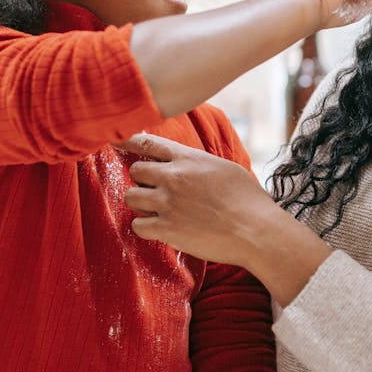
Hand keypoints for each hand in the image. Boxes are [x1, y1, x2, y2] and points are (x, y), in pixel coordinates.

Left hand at [120, 134, 275, 268]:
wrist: (255, 230)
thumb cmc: (249, 201)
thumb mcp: (226, 169)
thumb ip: (201, 164)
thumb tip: (190, 165)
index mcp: (189, 159)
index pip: (147, 142)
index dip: (127, 141)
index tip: (116, 141)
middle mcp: (173, 177)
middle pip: (135, 171)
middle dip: (142, 180)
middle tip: (155, 190)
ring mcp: (167, 203)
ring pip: (131, 197)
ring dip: (141, 203)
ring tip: (157, 211)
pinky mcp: (166, 229)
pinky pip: (138, 225)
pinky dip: (146, 227)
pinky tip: (159, 229)